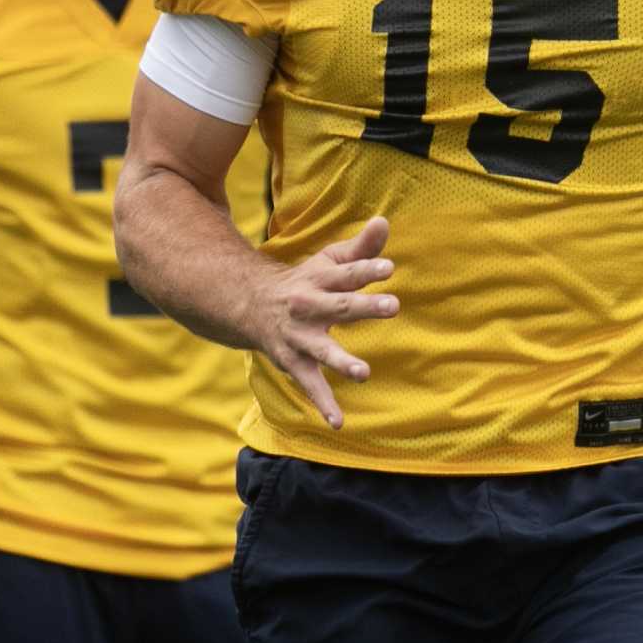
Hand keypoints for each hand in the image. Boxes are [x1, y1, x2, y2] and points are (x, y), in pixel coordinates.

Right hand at [249, 216, 394, 428]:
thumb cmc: (304, 281)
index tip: (389, 267)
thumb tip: (384, 221)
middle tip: (393, 306)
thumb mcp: (328, 261)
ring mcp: (299, 336)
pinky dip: (323, 403)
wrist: (249, 304)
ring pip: (321, 349)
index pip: (347, 273)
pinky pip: (309, 384)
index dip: (367, 269)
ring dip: (341, 361)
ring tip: (364, 373)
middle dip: (364, 307)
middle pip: (339, 306)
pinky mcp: (293, 362)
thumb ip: (360, 248)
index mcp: (320, 280)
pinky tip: (339, 421)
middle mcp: (308, 306)